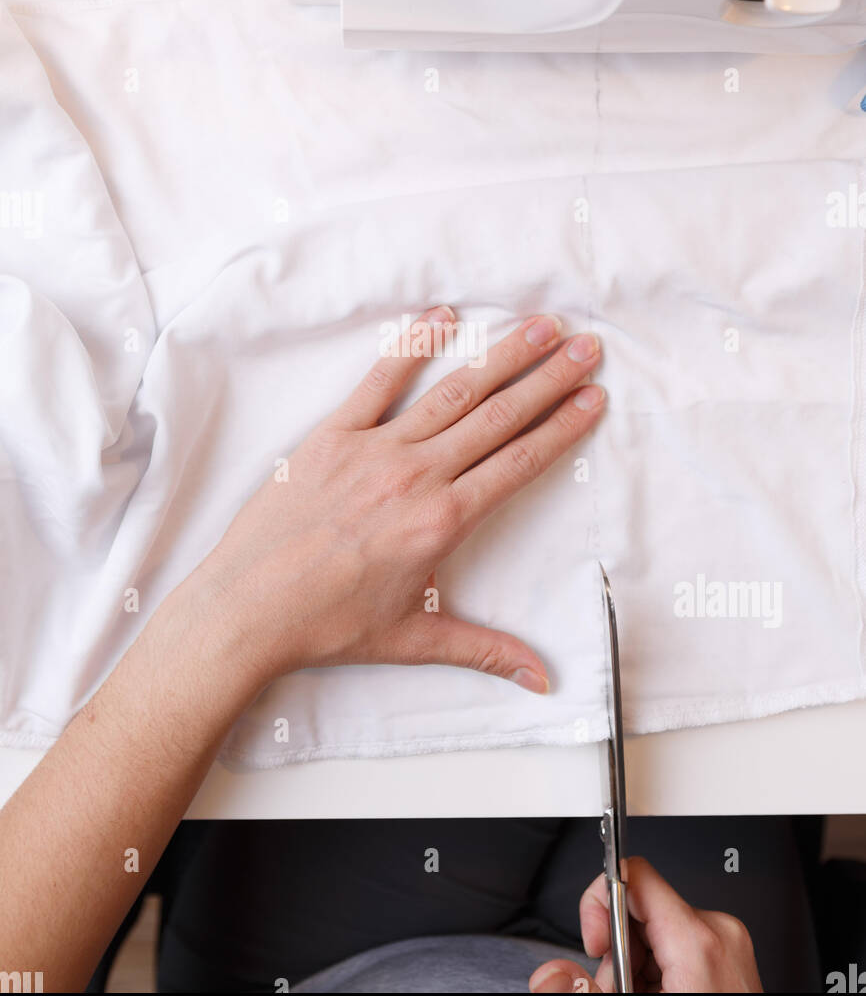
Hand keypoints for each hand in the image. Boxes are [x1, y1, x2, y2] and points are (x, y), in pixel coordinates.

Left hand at [188, 304, 603, 691]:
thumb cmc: (328, 625)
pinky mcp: (332, 436)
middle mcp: (417, 476)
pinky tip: (440, 317)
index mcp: (443, 522)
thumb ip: (485, 650)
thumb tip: (540, 678)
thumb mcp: (414, 639)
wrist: (249, 608)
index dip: (563, 427)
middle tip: (586, 346)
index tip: (594, 398)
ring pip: (453, 392)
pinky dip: (410, 346)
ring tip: (538, 325)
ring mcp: (374, 449)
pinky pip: (378, 381)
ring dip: (501, 356)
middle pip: (500, 417)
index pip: (520, 463)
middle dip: (549, 378)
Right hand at [529, 856, 762, 992]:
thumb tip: (552, 974)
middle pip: (641, 910)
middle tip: (624, 990)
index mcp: (698, 940)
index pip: (634, 876)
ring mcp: (728, 943)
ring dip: (638, 966)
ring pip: (656, 930)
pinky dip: (660, 972)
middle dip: (619, 951)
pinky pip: (677, 945)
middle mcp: (719, 931)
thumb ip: (590, 990)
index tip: (595, 942)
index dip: (600, 904)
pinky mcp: (729, 955)